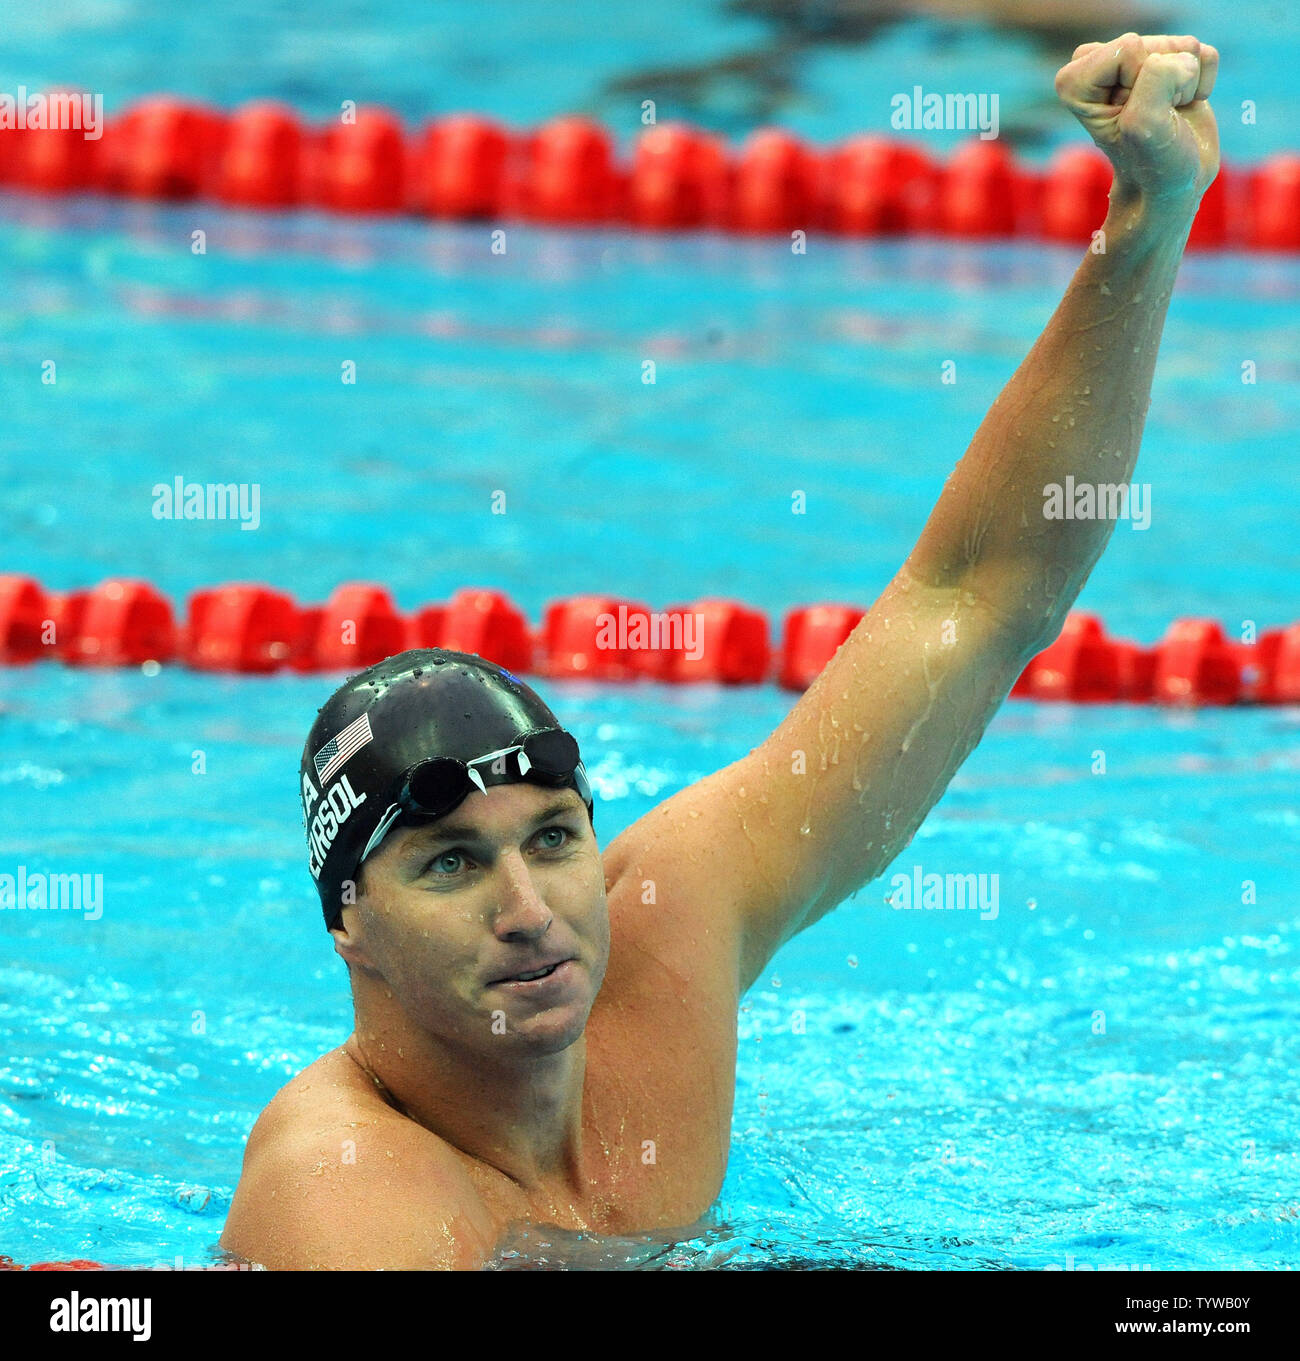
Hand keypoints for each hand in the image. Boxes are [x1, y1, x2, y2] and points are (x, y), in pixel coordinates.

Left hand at [1054, 32, 1219, 212]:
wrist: (1171, 187)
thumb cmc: (1150, 165)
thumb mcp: (1145, 124)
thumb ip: (1157, 76)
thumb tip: (1184, 58)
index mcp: (1073, 81)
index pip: (1129, 48)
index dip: (1140, 85)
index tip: (1132, 119)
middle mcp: (1098, 65)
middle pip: (1155, 45)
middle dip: (1166, 83)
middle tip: (1154, 118)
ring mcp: (1135, 63)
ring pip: (1182, 47)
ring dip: (1186, 85)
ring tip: (1168, 114)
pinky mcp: (1169, 64)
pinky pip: (1203, 53)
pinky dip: (1204, 83)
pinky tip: (1185, 106)